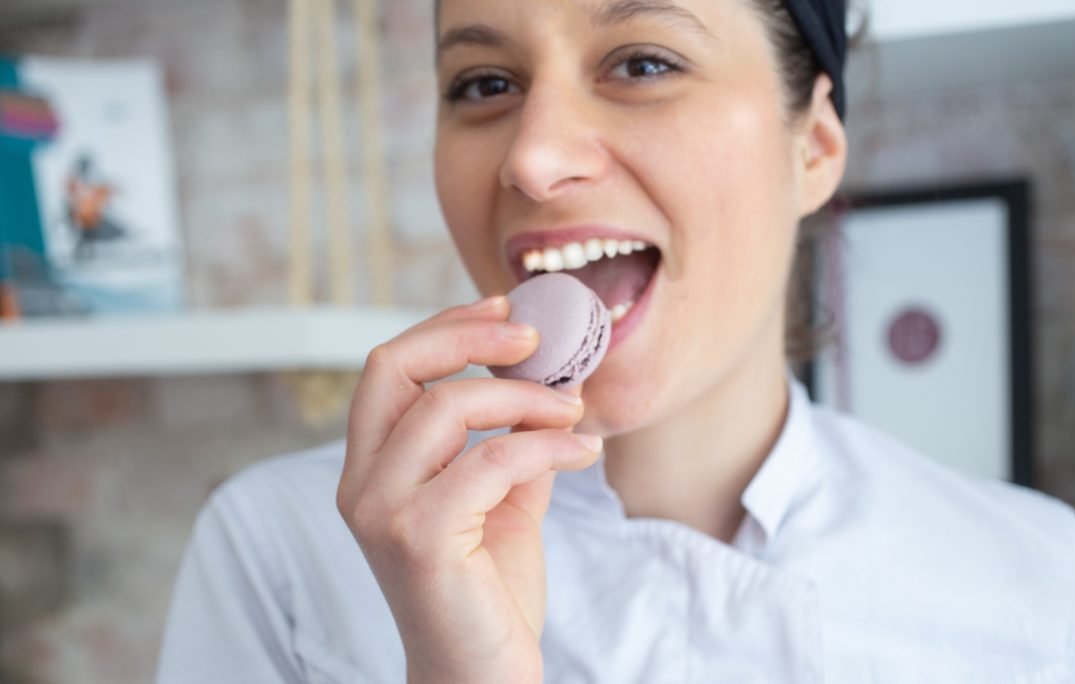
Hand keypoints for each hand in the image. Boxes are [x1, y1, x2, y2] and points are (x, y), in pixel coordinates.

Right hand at [337, 296, 602, 683]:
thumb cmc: (487, 591)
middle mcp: (361, 485)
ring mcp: (382, 512)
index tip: (504, 310)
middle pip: (395, 368)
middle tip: (534, 338)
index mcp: (371, 468)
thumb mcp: (501, 499)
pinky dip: (546, 444)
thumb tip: (551, 379)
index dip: (445, 327)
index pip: (388, 369)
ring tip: (573, 411)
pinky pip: (492, 460)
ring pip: (447, 408)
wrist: (481, 675)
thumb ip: (511, 440)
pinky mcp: (418, 540)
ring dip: (525, 398)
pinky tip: (581, 451)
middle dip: (468, 336)